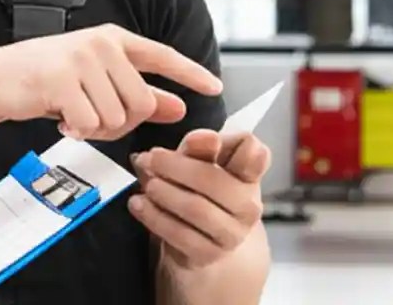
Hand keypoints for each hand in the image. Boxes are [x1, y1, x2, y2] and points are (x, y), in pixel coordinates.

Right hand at [0, 24, 223, 140]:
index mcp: (114, 40)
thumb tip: (178, 107)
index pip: (162, 55)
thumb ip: (140, 95)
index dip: (191, 73)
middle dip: (121, 122)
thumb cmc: (51, 81)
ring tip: (73, 116)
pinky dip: (77, 131)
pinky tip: (61, 120)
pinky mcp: (61, 80)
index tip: (216, 86)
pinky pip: (90, 123)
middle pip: (140, 102)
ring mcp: (81, 59)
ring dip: (96, 129)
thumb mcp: (97, 82)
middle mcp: (101, 44)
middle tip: (93, 118)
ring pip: (116, 117)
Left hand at [128, 129, 270, 269]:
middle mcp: (248, 205)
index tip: (208, 139)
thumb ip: (199, 147)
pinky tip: (138, 204)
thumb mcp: (196, 162)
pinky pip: (180, 234)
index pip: (254, 154)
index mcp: (249, 175)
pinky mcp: (210, 254)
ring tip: (146, 183)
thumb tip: (205, 137)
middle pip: (214, 180)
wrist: (197, 239)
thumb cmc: (197, 189)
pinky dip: (154, 216)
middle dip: (176, 167)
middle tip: (149, 159)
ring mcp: (232, 233)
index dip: (234, 144)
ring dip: (164, 192)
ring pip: (196, 208)